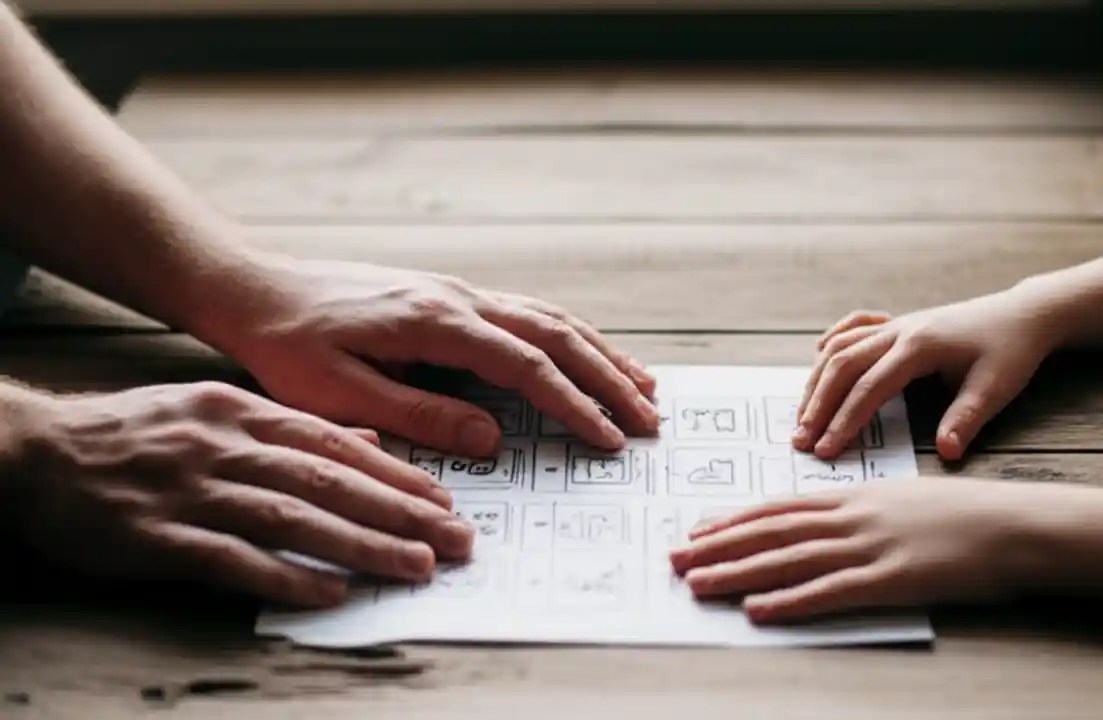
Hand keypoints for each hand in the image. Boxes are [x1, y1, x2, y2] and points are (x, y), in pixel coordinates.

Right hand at [1, 382, 472, 607]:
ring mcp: (194, 490)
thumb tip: (368, 445)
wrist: (36, 449)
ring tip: (416, 566)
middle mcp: (228, 446)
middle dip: (401, 513)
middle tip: (457, 539)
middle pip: (330, 482)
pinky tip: (330, 594)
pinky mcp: (159, 535)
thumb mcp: (216, 411)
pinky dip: (285, 578)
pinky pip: (233, 560)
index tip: (445, 500)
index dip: (397, 475)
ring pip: (295, 519)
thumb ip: (291, 429)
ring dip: (362, 544)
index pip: (337, 445)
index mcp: (243, 413)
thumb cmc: (136, 434)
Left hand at [203, 255, 657, 456]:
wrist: (255, 290)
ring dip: (600, 352)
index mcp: (435, 322)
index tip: (611, 438)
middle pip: (556, 334)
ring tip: (644, 384)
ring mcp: (458, 291)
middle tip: (652, 418)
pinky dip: (569, 335)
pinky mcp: (450, 296)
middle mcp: (458, 298)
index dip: (574, 404)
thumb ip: (420, 413)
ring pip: (550, 317)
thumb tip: (493, 437)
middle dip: (609, 378)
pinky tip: (585, 353)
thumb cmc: (287, 347)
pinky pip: (527, 313)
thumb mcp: (339, 392)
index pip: (526, 366)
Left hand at [668, 478, 1036, 623]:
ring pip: (787, 560)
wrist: (1014, 525)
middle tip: (675, 559)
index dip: (733, 520)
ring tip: (697, 583)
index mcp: (854, 496)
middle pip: (770, 532)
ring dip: (737, 574)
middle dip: (718, 546)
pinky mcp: (891, 580)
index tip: (697, 530)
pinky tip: (758, 612)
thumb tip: (826, 523)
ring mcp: (869, 547)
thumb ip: (861, 510)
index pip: (779, 507)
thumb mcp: (903, 500)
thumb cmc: (964, 516)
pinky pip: (829, 592)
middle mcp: (852, 517)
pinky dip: (789, 602)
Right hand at [792, 289, 1058, 460]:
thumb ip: (966, 419)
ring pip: (839, 348)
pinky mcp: (896, 324)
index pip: (869, 388)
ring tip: (801, 416)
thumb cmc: (1010, 350)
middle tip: (800, 441)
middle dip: (817, 405)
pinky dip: (831, 345)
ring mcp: (894, 324)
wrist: (1022, 314)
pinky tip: (818, 362)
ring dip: (816, 382)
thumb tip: (946, 453)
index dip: (844, 421)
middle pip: (841, 366)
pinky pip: (851, 328)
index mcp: (919, 346)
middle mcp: (898, 330)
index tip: (826, 451)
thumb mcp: (995, 387)